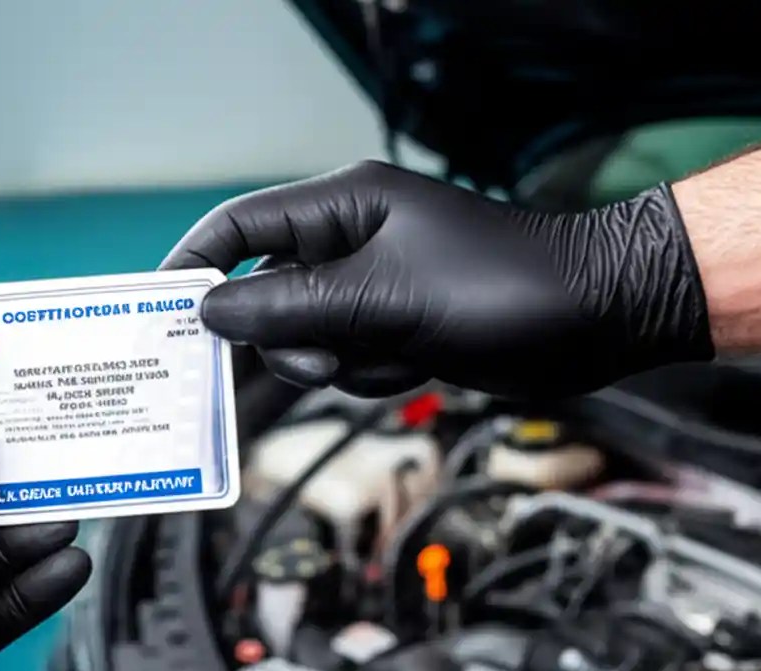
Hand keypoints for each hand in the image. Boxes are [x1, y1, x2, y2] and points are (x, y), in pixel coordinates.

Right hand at [162, 161, 713, 397]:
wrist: (600, 318)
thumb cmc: (505, 289)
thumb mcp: (386, 299)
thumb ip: (289, 307)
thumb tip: (208, 312)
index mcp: (343, 207)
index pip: (239, 228)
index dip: (194, 266)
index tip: (160, 311)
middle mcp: (349, 242)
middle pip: (267, 296)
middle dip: (290, 338)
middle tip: (326, 358)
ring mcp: (371, 286)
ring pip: (304, 337)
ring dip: (339, 361)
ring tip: (396, 356)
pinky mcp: (394, 324)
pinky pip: (346, 358)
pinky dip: (371, 372)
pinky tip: (417, 365)